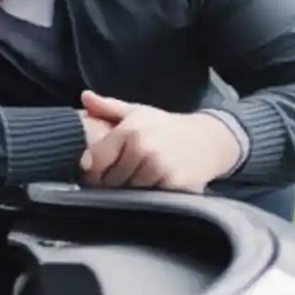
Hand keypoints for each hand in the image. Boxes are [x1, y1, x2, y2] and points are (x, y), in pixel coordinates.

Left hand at [78, 90, 240, 192]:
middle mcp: (143, 148)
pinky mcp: (173, 185)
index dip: (91, 170)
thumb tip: (84, 97)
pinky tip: (152, 186)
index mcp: (130, 129)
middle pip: (110, 179)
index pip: (95, 160)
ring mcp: (159, 167)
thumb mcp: (138, 112)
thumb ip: (108, 107)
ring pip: (127, 191)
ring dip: (128, 190)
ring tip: (136, 179)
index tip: (94, 172)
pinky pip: (147, 197)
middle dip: (110, 182)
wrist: (210, 140)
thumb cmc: (166, 127)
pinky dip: (146, 196)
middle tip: (119, 177)